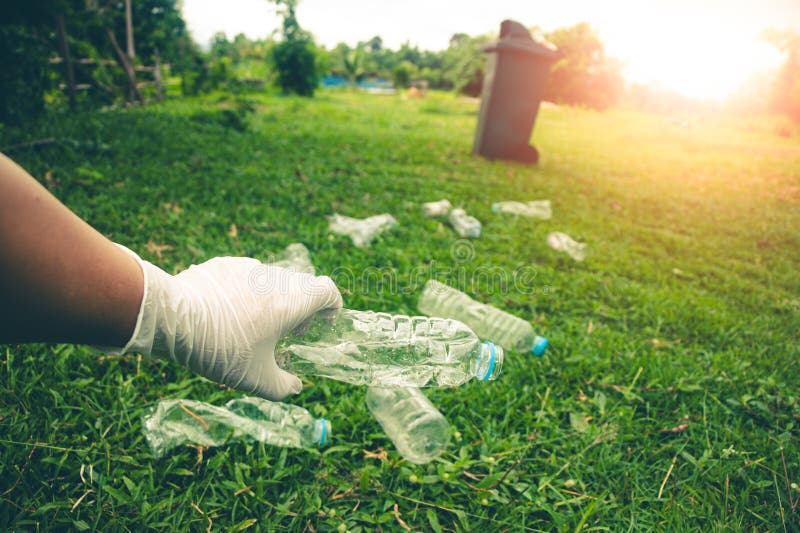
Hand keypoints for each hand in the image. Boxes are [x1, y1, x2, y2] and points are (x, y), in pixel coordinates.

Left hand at [112, 251, 341, 399]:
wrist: (170, 318)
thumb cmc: (219, 350)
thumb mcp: (254, 380)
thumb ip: (283, 387)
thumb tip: (295, 387)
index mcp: (290, 302)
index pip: (328, 290)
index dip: (333, 306)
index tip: (324, 322)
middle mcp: (274, 278)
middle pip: (303, 285)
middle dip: (303, 307)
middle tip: (289, 330)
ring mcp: (248, 267)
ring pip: (273, 279)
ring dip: (275, 298)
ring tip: (254, 323)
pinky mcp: (223, 264)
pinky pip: (246, 275)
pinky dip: (247, 291)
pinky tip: (227, 312)